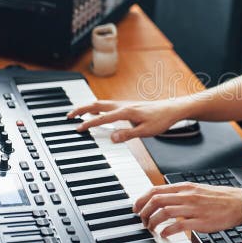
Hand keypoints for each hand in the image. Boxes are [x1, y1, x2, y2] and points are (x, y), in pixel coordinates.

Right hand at [67, 99, 183, 141]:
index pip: (103, 118)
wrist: (173, 109)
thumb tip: (113, 138)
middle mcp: (123, 106)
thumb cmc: (161, 120)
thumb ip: (128, 134)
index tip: (78, 128)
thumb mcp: (146, 131)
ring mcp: (125, 105)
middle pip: (97, 105)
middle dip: (81, 109)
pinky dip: (97, 108)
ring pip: (102, 104)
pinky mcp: (128, 106)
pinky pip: (108, 106)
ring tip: (77, 113)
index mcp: (126, 112)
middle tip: (68, 115)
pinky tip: (96, 113)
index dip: (89, 123)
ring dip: (88, 108)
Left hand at [132, 182, 241, 237]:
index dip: (141, 199)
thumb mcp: (198, 190)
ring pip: (164, 212)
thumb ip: (181, 193)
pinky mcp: (200, 221)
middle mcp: (187, 196)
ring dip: (153, 222)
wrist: (240, 204)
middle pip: (156, 200)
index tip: (136, 208)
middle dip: (143, 211)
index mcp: (185, 187)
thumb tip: (164, 198)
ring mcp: (193, 208)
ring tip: (151, 229)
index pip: (156, 190)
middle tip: (141, 220)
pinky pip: (178, 225)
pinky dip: (167, 231)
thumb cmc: (220, 198)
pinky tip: (164, 235)